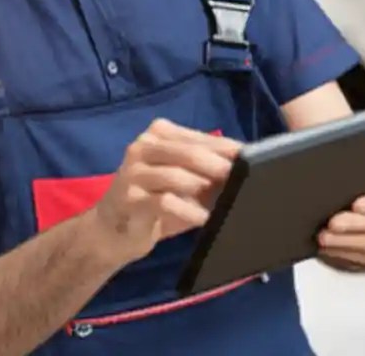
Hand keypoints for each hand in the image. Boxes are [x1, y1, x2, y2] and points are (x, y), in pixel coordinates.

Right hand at [88, 119, 241, 265]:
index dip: (226, 149)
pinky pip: (165, 202)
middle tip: (243, 180)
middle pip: (188, 153)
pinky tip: (204, 219)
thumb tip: (245, 168)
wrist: (112, 230)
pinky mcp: (129, 199)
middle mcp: (142, 147)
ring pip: (176, 175)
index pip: (198, 138)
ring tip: (224, 202)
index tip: (252, 159)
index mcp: (158, 134)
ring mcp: (132, 173)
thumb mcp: (182, 180)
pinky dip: (189, 211)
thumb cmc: (154, 201)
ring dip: (204, 190)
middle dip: (219, 167)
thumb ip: (207, 170)